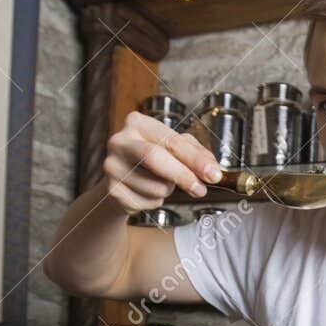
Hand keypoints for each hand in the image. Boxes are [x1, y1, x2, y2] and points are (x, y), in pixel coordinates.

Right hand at [101, 110, 222, 213]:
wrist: (122, 179)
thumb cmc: (152, 160)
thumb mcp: (176, 149)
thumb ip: (196, 154)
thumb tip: (212, 170)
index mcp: (137, 123)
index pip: (170, 140)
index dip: (194, 159)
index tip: (213, 174)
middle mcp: (120, 141)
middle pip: (155, 157)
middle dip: (183, 175)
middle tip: (200, 189)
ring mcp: (112, 165)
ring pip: (154, 186)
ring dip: (167, 190)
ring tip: (161, 183)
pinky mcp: (112, 189)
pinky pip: (145, 202)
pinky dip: (154, 202)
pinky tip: (146, 193)